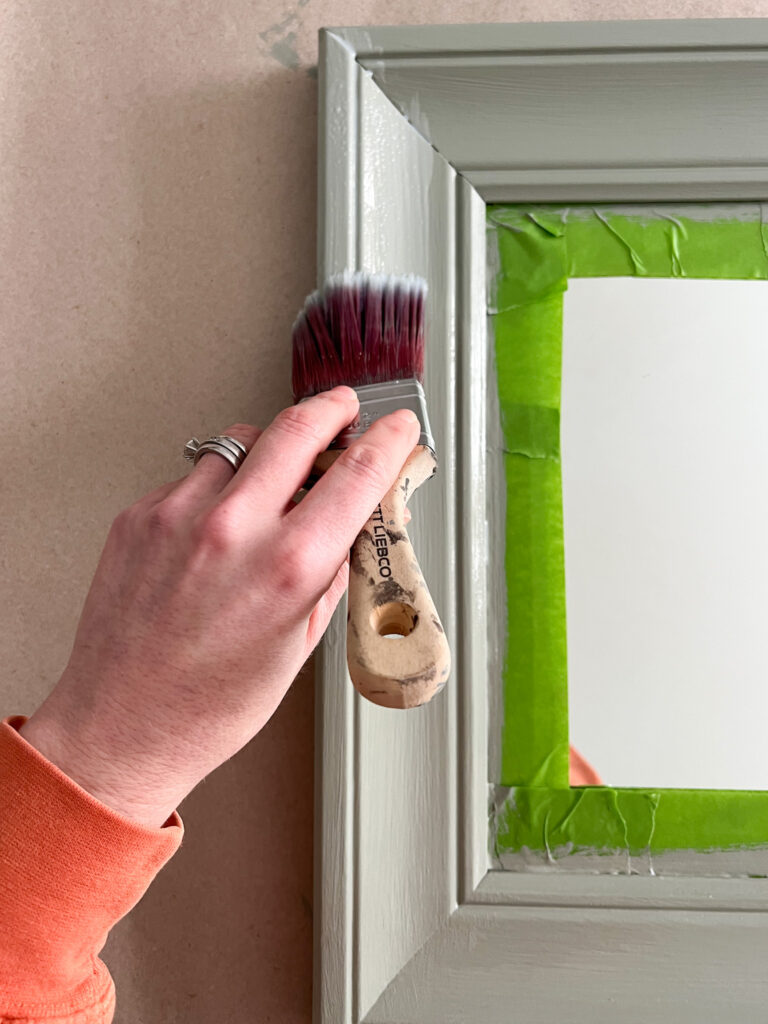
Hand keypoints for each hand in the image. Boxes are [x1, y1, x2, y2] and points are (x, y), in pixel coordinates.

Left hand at [20, 387, 419, 825]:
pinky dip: (218, 486)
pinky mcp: (139, 516)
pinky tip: (220, 522)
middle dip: (330, 408)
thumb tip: (355, 522)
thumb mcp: (300, 644)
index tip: (397, 427)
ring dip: (269, 447)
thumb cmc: (210, 706)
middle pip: (296, 426)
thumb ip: (331, 572)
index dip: (388, 440)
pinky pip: (194, 475)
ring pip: (240, 441)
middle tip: (343, 409)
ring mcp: (179, 516)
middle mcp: (233, 530)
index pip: (358, 473)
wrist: (121, 729)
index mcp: (289, 567)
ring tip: (275, 478)